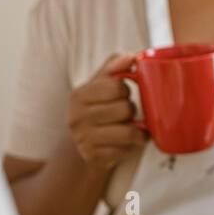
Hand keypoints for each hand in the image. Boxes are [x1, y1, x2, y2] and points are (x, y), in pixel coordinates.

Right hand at [66, 53, 146, 170]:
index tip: (122, 94)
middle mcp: (76, 118)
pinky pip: (126, 150)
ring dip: (137, 129)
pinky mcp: (94, 157)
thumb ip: (115, 66)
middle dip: (131, 110)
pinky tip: (126, 142)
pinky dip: (132, 145)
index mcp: (78, 95)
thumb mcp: (101, 84)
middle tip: (127, 113)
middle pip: (125, 109)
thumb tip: (130, 57)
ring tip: (132, 126)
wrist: (84, 143)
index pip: (116, 86)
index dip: (126, 90)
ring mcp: (83, 140)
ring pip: (128, 131)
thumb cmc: (98, 107)